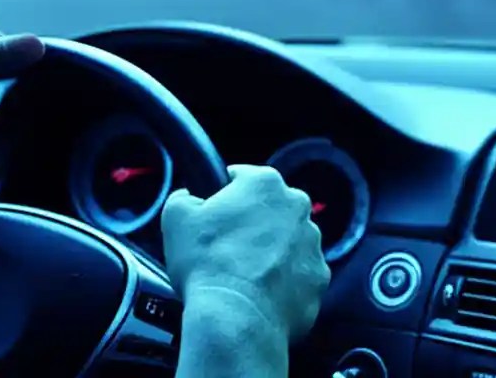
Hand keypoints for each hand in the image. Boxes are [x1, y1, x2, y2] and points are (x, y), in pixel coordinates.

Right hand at [162, 165, 330, 340]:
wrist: (237, 318)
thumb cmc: (206, 263)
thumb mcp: (176, 218)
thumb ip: (183, 197)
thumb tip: (189, 198)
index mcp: (266, 183)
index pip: (241, 178)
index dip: (222, 196)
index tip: (211, 216)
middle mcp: (298, 207)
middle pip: (269, 209)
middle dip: (251, 224)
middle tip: (225, 249)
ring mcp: (313, 244)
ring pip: (288, 242)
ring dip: (270, 252)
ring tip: (243, 276)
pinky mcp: (319, 278)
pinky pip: (298, 274)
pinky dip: (283, 281)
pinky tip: (261, 294)